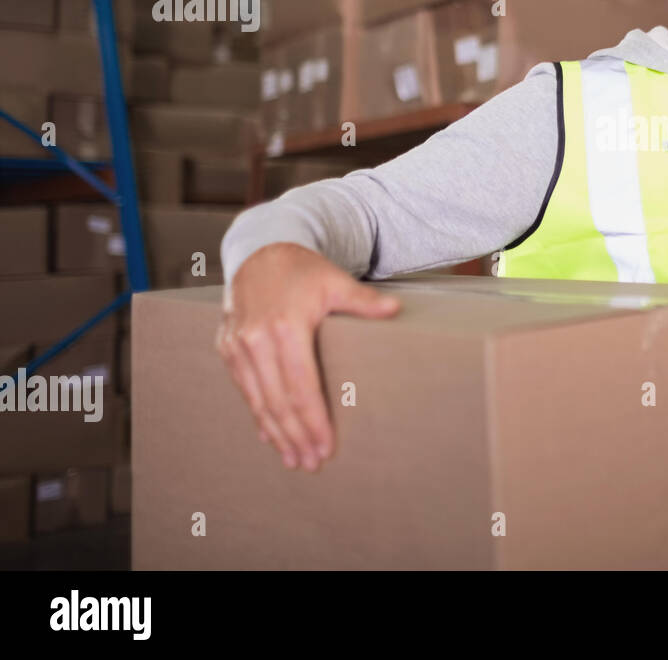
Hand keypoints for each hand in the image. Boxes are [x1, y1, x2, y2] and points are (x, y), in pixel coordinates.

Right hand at [215, 242, 400, 471]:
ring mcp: (237, 345)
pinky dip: (257, 414)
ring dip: (275, 433)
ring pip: (257, 400)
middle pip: (277, 401)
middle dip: (295, 437)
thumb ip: (364, 301)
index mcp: (286, 327)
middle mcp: (256, 340)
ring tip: (293, 459)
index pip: (301, 387)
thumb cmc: (303, 270)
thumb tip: (396, 311)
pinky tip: (270, 435)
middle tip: (311, 463)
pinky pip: (243, 388)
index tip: (326, 447)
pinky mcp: (226, 347)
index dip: (313, 421)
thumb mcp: (335, 281)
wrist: (260, 250)